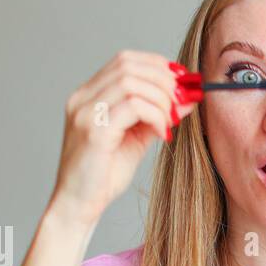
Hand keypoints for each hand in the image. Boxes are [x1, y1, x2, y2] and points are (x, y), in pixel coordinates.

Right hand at [49, 50, 194, 226]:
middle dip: (163, 80)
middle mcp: (83, 99)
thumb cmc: (103, 176)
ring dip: (160, 98)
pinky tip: (163, 134)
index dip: (157, 65)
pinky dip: (155, 115)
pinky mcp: (94, 132)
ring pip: (131, 82)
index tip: (181, 82)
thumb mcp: (135, 140)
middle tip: (181, 102)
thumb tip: (186, 98)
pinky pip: (132, 106)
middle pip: (128, 65)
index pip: (124, 60)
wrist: (79, 205)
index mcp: (89, 96)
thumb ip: (156, 117)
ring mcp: (85, 113)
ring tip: (171, 121)